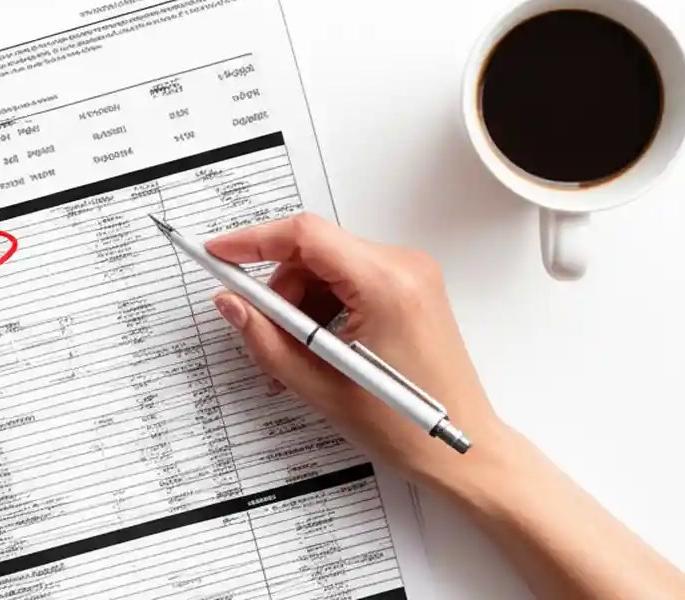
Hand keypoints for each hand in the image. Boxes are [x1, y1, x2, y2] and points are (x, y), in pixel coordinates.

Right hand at [206, 214, 502, 490]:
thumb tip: (231, 304)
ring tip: (301, 353)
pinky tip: (323, 347)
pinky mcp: (410, 288)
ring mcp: (410, 275)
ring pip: (328, 266)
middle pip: (314, 251)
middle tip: (265, 331)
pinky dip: (324, 306)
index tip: (220, 253)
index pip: (306, 236)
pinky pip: (349, 279)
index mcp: (386, 285)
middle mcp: (403, 267)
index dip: (254, 241)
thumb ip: (266, 340)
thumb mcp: (319, 386)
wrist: (464, 449)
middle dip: (280, 288)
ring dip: (301, 302)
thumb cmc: (408, 426)